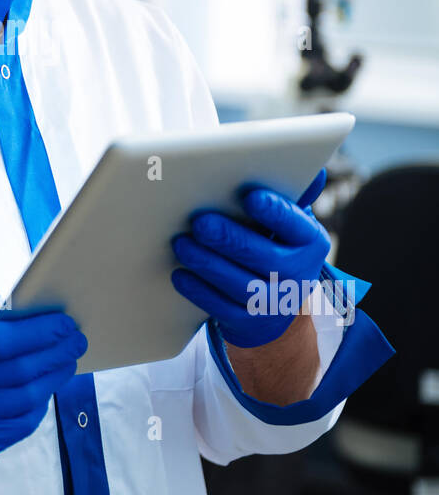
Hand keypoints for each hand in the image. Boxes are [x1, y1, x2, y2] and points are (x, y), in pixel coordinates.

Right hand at [0, 290, 86, 468]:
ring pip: (25, 399)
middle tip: (77, 340)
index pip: (0, 342)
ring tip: (68, 362)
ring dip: (53, 378)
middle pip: (19, 370)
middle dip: (55, 352)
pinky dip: (39, 406)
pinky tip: (46, 389)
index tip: (64, 322)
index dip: (38, 331)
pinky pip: (19, 426)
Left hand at [169, 169, 330, 347]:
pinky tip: (181, 273)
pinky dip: (199, 291)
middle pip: (264, 257)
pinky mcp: (249, 322)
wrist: (277, 305)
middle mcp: (298, 275)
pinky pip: (221, 308)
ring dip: (208, 263)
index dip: (275, 212)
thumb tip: (314, 172)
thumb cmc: (277, 246)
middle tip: (200, 222)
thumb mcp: (289, 222)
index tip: (251, 196)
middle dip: (230, 239)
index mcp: (311, 242)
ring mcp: (274, 303)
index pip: (295, 225)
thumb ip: (294, 196)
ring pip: (240, 285)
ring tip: (182, 243)